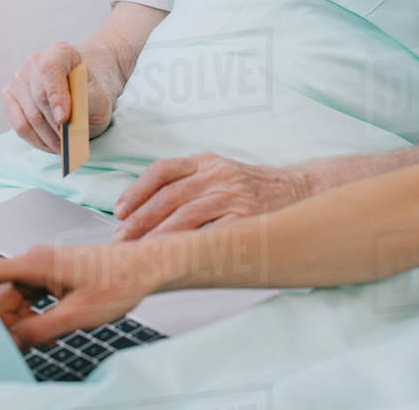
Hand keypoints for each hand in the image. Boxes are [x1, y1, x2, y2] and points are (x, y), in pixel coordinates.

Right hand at [0, 243, 160, 349]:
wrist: (148, 268)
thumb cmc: (120, 281)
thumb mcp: (76, 315)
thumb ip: (38, 330)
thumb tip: (9, 342)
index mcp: (35, 263)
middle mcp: (36, 261)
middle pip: (1, 297)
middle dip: (2, 325)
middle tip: (7, 350)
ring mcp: (46, 269)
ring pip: (18, 302)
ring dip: (22, 325)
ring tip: (40, 345)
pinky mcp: (56, 276)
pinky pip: (33, 300)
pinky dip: (35, 319)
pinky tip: (49, 336)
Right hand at [2, 42, 111, 152]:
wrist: (83, 94)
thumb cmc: (91, 96)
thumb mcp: (99, 99)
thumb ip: (85, 104)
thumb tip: (62, 119)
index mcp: (60, 52)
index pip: (51, 69)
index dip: (56, 95)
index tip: (65, 119)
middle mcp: (34, 61)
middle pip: (40, 97)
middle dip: (56, 125)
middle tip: (71, 143)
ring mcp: (19, 79)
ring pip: (30, 115)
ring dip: (49, 137)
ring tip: (65, 149)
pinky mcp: (9, 98)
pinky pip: (19, 125)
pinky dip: (37, 140)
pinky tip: (51, 146)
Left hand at [112, 152, 310, 240]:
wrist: (299, 191)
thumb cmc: (251, 188)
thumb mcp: (219, 172)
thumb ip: (187, 181)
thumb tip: (142, 207)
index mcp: (207, 161)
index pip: (163, 170)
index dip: (137, 189)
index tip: (119, 211)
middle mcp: (218, 174)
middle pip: (170, 195)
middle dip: (140, 219)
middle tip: (121, 239)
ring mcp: (234, 196)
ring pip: (187, 215)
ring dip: (158, 236)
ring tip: (140, 252)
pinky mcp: (248, 218)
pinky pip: (213, 234)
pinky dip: (190, 246)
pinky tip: (175, 258)